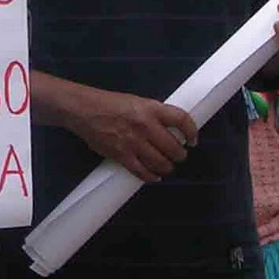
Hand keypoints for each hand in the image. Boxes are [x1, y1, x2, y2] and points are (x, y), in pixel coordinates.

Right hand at [63, 87, 198, 182]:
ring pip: (160, 162)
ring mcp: (133, 142)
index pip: (182, 120)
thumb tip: (170, 130)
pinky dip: (151, 176)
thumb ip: (154, 115)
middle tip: (179, 156)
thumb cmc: (111, 104)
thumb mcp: (137, 102)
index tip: (193, 140)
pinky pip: (141, 171)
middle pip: (173, 147)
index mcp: (151, 109)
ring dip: (167, 167)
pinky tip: (154, 176)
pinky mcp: (121, 155)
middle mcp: (145, 126)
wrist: (84, 110)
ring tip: (167, 166)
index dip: (192, 132)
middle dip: (180, 155)